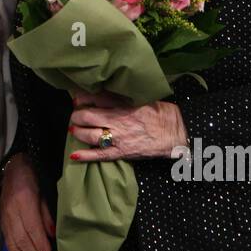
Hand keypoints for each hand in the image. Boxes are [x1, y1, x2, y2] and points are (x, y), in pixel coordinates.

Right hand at [0, 153, 54, 250]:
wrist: (12, 168)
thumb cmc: (31, 178)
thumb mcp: (44, 191)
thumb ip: (46, 214)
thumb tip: (51, 236)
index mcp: (23, 201)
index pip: (31, 228)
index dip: (39, 245)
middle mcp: (11, 212)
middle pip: (22, 240)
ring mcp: (4, 219)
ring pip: (14, 246)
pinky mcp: (2, 224)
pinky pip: (8, 245)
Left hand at [67, 90, 187, 161]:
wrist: (175, 131)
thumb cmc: (160, 113)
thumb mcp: (141, 99)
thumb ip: (122, 97)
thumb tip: (104, 94)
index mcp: (123, 104)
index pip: (96, 97)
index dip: (82, 98)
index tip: (77, 99)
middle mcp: (118, 120)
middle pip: (87, 116)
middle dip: (76, 116)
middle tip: (75, 116)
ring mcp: (119, 137)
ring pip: (89, 135)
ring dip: (78, 132)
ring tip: (74, 130)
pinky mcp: (122, 152)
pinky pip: (100, 155)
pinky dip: (85, 156)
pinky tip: (74, 155)